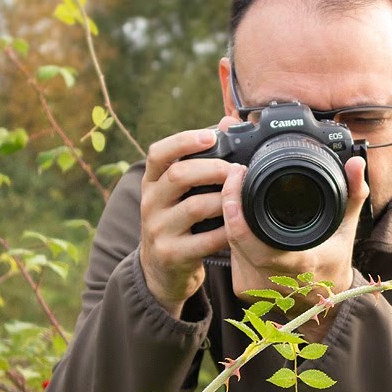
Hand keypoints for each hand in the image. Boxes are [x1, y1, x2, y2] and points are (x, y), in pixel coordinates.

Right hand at [139, 117, 241, 317]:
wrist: (159, 270)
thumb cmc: (177, 221)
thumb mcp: (178, 192)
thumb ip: (199, 160)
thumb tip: (227, 121)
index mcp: (151, 182)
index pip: (158, 153)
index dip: (183, 141)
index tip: (210, 136)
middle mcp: (150, 203)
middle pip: (179, 175)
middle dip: (213, 168)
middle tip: (236, 170)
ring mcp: (158, 230)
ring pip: (195, 207)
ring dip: (225, 199)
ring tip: (241, 197)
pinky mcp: (172, 255)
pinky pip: (206, 240)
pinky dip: (227, 230)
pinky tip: (238, 226)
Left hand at [221, 155, 369, 340]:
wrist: (326, 306)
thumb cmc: (335, 264)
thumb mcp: (347, 228)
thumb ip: (353, 193)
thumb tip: (356, 163)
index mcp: (295, 262)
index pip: (246, 234)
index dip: (234, 203)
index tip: (238, 174)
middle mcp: (269, 278)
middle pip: (234, 233)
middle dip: (232, 201)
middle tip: (237, 176)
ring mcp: (253, 286)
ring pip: (230, 243)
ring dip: (234, 219)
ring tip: (242, 196)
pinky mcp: (243, 289)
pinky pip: (232, 256)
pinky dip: (238, 238)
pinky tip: (247, 225)